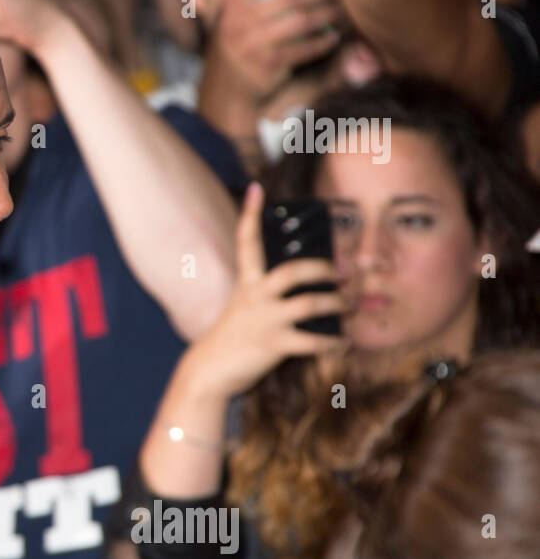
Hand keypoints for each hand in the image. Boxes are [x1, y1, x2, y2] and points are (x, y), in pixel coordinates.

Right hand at [184, 182, 347, 398]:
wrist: (210, 370)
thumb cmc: (233, 336)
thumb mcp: (243, 306)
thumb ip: (266, 293)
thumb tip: (305, 287)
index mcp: (246, 283)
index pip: (246, 241)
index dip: (250, 214)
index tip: (257, 188)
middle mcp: (254, 297)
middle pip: (292, 271)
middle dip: (323, 269)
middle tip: (343, 272)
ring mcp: (264, 320)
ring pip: (309, 303)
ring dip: (337, 304)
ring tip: (349, 304)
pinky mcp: (272, 345)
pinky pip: (312, 341)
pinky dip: (332, 341)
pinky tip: (342, 341)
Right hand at [204, 0, 344, 103]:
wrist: (225, 91)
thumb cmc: (237, 47)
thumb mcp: (233, 19)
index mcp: (232, 4)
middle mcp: (240, 21)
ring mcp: (254, 43)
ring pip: (301, 21)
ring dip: (326, 14)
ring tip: (339, 10)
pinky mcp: (269, 64)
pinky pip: (304, 48)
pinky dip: (322, 42)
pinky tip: (332, 38)